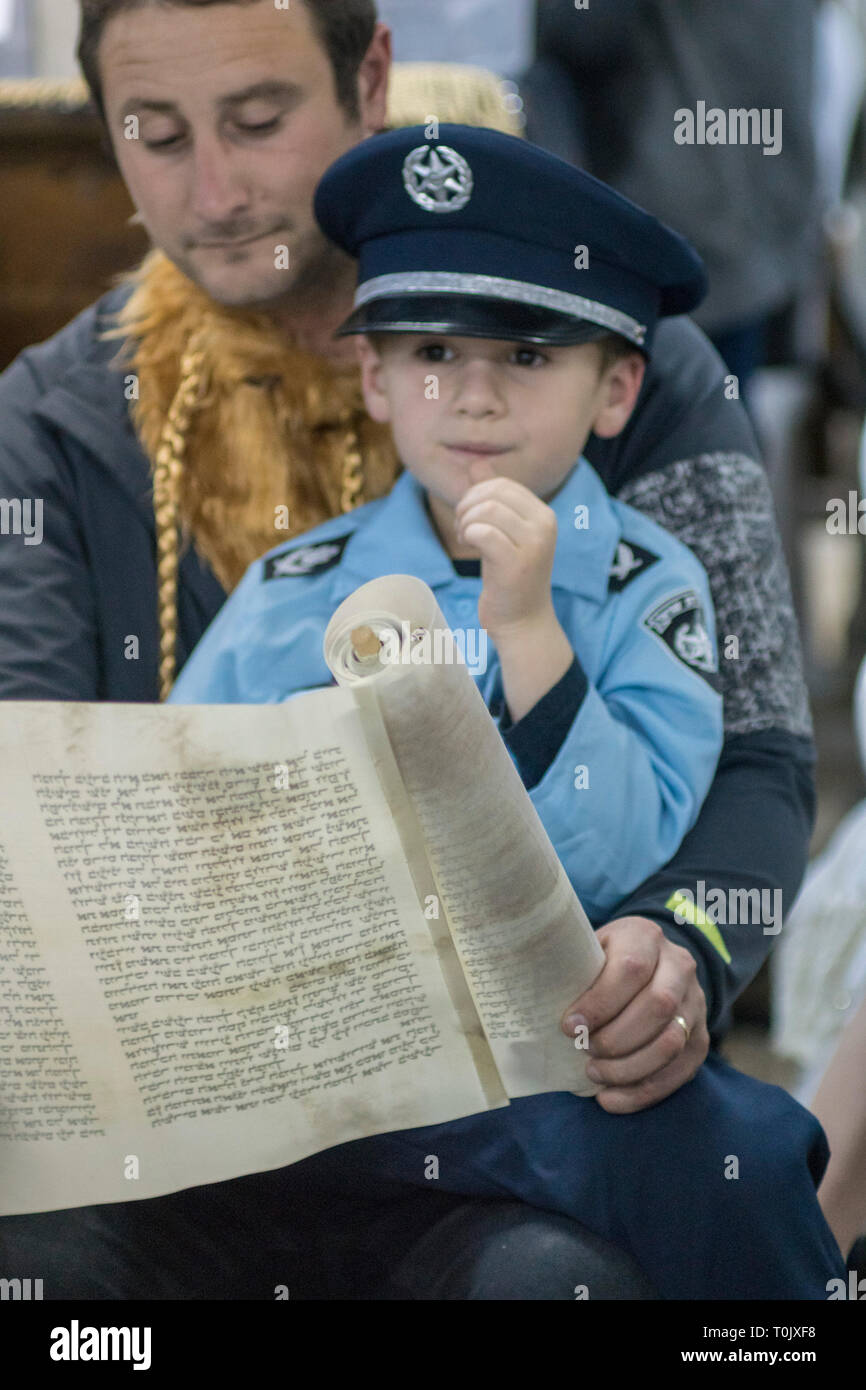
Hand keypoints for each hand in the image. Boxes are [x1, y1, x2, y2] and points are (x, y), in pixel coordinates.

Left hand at [454, 460, 558, 638]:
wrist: (521, 620)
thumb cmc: (508, 576)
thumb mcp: (503, 533)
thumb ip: (493, 500)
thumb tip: (477, 465)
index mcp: (544, 515)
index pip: (503, 484)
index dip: (476, 494)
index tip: (468, 517)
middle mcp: (545, 525)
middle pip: (495, 493)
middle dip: (468, 505)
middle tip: (462, 526)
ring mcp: (534, 544)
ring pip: (488, 510)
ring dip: (466, 521)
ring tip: (465, 536)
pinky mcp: (516, 563)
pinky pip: (483, 532)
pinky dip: (468, 534)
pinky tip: (468, 545)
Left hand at [561, 915, 708, 1112]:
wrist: (649, 962)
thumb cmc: (603, 962)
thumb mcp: (588, 951)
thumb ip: (571, 970)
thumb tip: (531, 1004)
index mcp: (645, 937)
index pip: (630, 970)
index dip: (599, 1003)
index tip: (568, 1026)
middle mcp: (679, 966)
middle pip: (657, 1006)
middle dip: (615, 1039)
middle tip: (584, 1052)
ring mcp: (696, 1003)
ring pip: (671, 1042)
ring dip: (629, 1068)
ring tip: (595, 1075)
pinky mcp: (700, 1038)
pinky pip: (679, 1071)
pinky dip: (643, 1092)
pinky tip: (611, 1099)